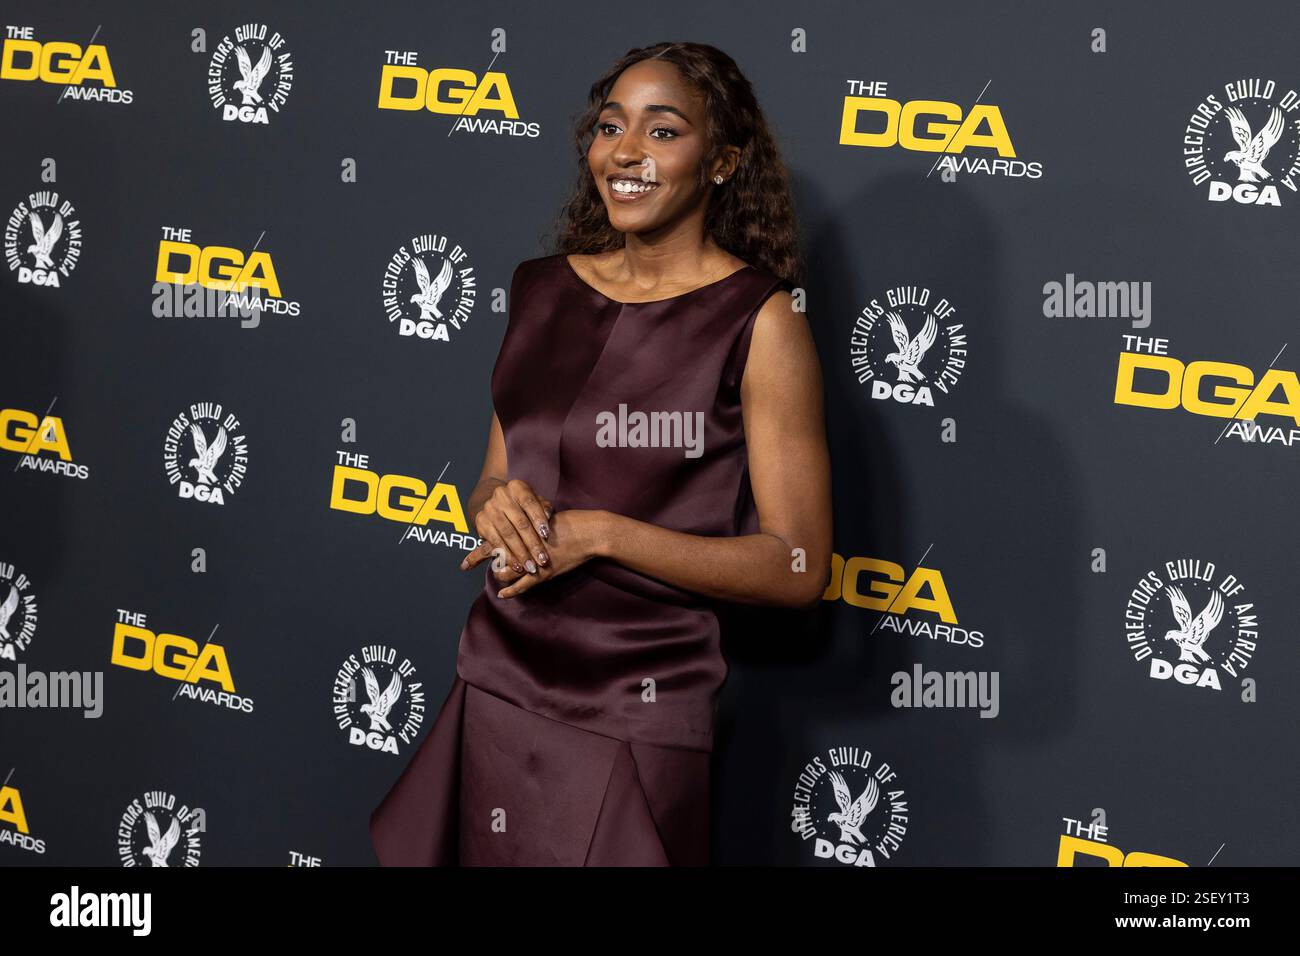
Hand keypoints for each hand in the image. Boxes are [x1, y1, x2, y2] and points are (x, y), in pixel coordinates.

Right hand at [459, 478, 553, 575]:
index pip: (530, 503)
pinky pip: (495, 541)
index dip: (538, 519)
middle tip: (542, 560)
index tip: (547, 535)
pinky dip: (506, 555)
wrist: (496, 502)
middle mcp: (501, 496)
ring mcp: (490, 509)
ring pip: (507, 534)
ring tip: (530, 567)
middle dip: (532, 543)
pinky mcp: (481, 522)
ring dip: (519, 553)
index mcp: (517, 487)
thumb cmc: (524, 505)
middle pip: (520, 522)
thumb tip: (548, 516)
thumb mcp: (536, 502)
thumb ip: (544, 508)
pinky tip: (516, 565)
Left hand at [462, 509, 605, 597]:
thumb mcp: (546, 518)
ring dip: (499, 574)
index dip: (480, 547)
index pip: (496, 538)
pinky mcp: (543, 573)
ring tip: (494, 575)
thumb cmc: (570, 524)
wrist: (588, 533)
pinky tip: (502, 595)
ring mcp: (532, 561)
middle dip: (481, 559)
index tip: (466, 557)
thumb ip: (531, 521)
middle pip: (496, 554)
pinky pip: (523, 585)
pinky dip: (512, 591)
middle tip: (466, 564)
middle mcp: (524, 545)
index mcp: (522, 529)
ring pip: (507, 570)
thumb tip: (520, 518)